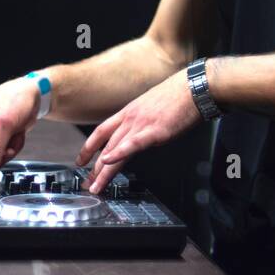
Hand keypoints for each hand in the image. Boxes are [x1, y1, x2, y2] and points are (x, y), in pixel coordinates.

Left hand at [76, 70, 200, 193]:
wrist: (193, 88)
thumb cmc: (179, 96)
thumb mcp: (152, 106)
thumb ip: (142, 121)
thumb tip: (140, 132)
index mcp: (129, 112)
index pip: (102, 131)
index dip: (89, 147)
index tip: (82, 160)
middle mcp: (131, 118)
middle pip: (105, 145)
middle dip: (94, 167)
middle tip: (87, 183)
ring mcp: (141, 124)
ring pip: (115, 149)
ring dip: (103, 171)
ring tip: (95, 186)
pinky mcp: (155, 131)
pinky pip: (133, 144)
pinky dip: (119, 153)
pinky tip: (109, 162)